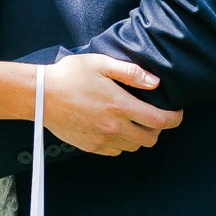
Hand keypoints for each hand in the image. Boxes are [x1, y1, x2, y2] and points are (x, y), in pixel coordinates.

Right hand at [42, 54, 181, 154]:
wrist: (39, 95)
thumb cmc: (68, 75)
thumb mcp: (99, 64)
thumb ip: (130, 72)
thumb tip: (156, 83)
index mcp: (119, 106)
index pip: (159, 121)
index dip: (174, 118)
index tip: (176, 113)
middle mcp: (114, 127)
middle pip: (150, 138)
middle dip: (156, 128)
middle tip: (151, 115)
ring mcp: (103, 139)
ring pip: (134, 146)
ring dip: (138, 136)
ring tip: (130, 121)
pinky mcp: (92, 147)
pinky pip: (116, 151)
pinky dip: (121, 142)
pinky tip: (112, 128)